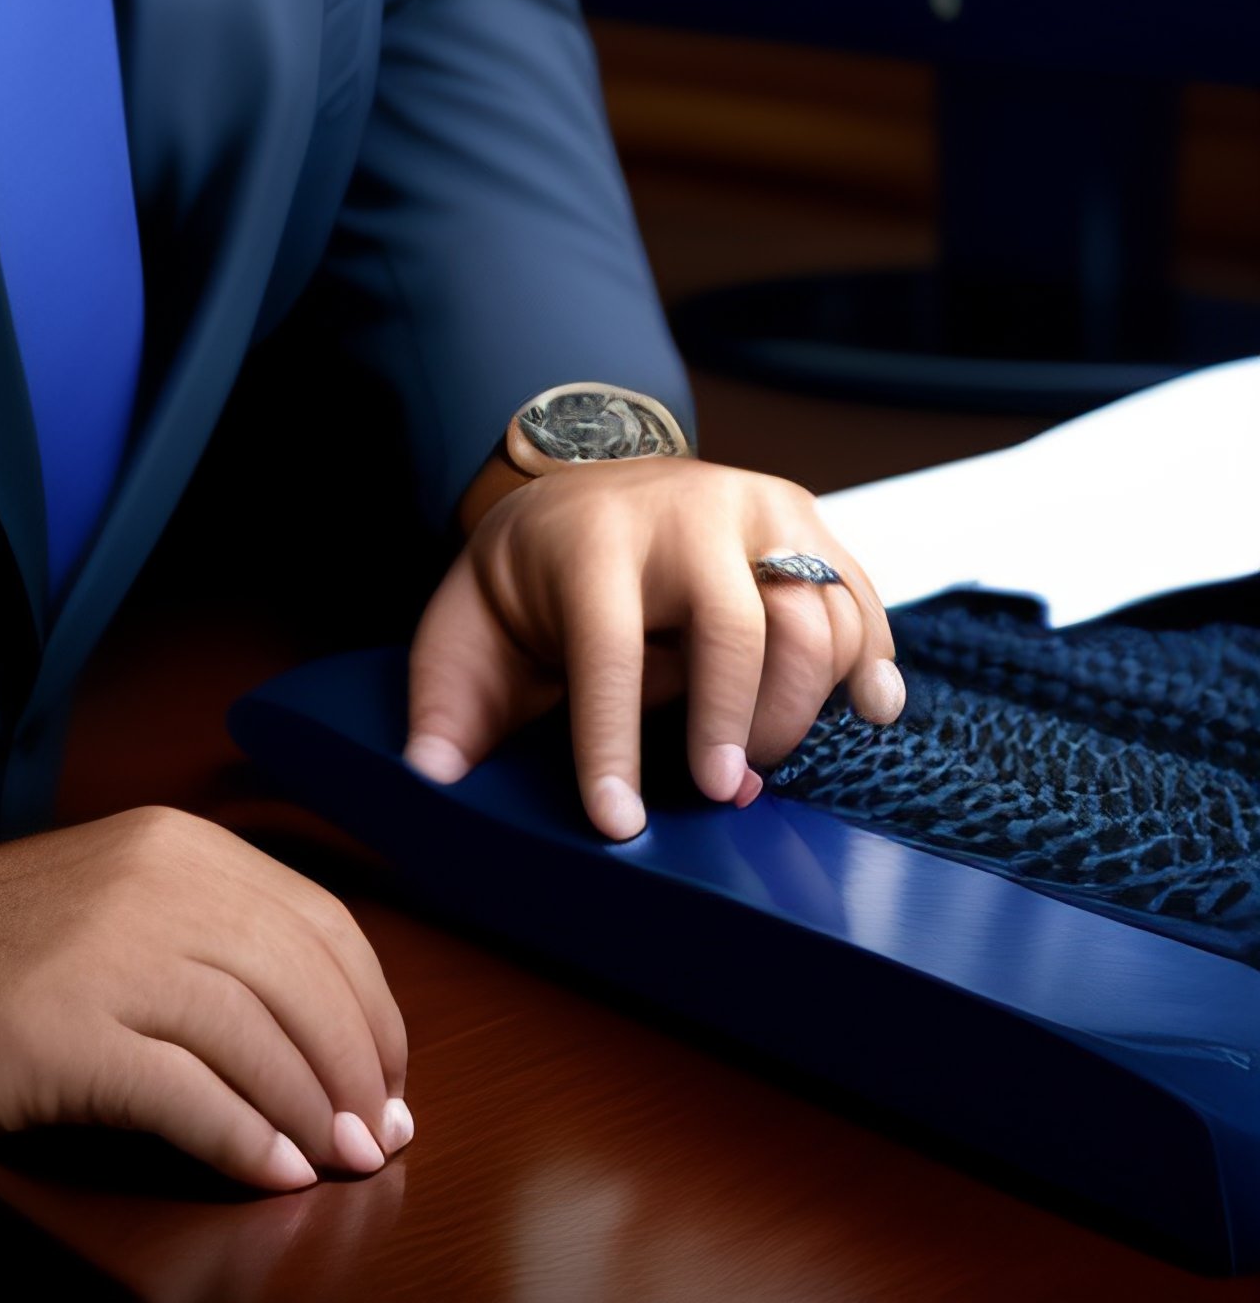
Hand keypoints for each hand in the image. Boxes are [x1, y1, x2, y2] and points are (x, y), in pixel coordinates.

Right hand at [0, 806, 412, 1190]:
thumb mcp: (115, 902)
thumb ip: (209, 938)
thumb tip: (324, 1032)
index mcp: (177, 847)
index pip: (321, 924)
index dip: (374, 1008)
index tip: (390, 1076)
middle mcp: (156, 884)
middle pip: (305, 981)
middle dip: (359, 1069)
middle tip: (377, 1138)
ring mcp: (109, 954)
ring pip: (259, 1037)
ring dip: (314, 1113)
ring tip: (339, 1163)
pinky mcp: (64, 1032)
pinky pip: (188, 1093)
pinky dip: (244, 1141)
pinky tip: (270, 1174)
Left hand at [402, 457, 903, 839]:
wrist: (584, 479)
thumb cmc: (530, 577)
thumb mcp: (466, 626)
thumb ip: (447, 704)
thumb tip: (430, 778)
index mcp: (590, 543)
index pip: (607, 651)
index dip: (613, 746)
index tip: (619, 824)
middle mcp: (682, 513)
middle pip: (738, 623)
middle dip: (736, 720)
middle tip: (722, 793)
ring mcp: (754, 509)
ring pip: (815, 608)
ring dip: (803, 704)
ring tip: (767, 760)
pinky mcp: (804, 519)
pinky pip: (859, 593)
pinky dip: (872, 660)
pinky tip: (868, 709)